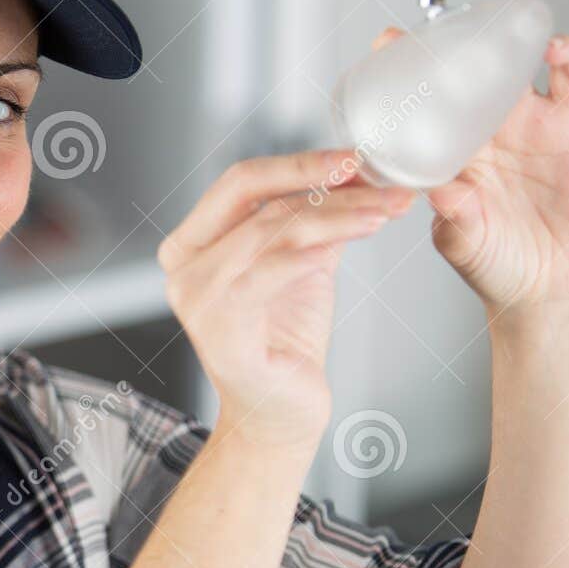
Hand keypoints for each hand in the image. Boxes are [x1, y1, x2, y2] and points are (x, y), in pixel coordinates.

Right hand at [157, 150, 414, 446]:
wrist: (282, 411)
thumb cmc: (284, 340)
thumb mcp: (299, 262)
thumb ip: (311, 216)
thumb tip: (352, 167)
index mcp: (191, 244)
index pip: (239, 182)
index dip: (298, 163)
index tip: (352, 156)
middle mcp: (183, 269)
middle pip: (255, 201)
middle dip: (321, 183)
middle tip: (377, 177)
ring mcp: (196, 301)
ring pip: (272, 232)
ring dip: (338, 214)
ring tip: (385, 209)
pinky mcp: (220, 331)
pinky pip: (271, 274)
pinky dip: (314, 250)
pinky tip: (358, 234)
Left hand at [371, 27, 568, 319]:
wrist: (549, 290)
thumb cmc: (496, 268)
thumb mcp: (463, 245)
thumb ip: (453, 218)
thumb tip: (438, 192)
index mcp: (448, 157)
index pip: (420, 109)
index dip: (401, 80)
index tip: (382, 54)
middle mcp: (484, 137)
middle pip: (462, 79)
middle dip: (443, 50)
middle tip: (424, 28)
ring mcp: (526, 129)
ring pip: (513, 72)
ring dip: (503, 45)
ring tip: (491, 27)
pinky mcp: (568, 131)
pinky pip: (568, 86)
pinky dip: (565, 60)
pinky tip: (554, 47)